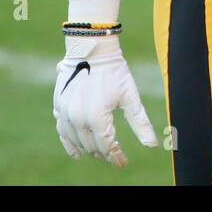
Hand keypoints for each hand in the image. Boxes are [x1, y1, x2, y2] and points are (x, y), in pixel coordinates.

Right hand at [53, 33, 157, 166]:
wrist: (91, 48)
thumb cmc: (114, 71)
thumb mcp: (130, 96)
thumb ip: (140, 122)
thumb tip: (152, 145)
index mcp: (97, 117)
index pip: (107, 146)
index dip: (116, 156)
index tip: (123, 163)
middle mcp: (78, 118)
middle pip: (92, 146)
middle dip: (104, 152)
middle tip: (115, 155)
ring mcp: (65, 112)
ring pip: (76, 141)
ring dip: (88, 149)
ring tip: (100, 152)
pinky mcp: (59, 105)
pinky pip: (62, 131)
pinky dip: (69, 143)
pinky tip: (77, 153)